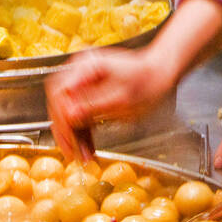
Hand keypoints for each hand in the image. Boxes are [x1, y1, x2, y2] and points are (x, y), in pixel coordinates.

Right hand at [45, 47, 171, 160]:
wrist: (162, 74)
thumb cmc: (149, 81)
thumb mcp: (123, 98)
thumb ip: (94, 106)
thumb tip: (69, 115)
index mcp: (88, 66)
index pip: (61, 91)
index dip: (62, 117)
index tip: (69, 137)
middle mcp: (81, 71)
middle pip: (59, 101)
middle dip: (64, 129)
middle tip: (71, 152)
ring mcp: (84, 81)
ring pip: (67, 111)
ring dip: (73, 134)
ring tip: (81, 156)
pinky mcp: (90, 93)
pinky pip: (79, 114)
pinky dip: (82, 131)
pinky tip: (87, 148)